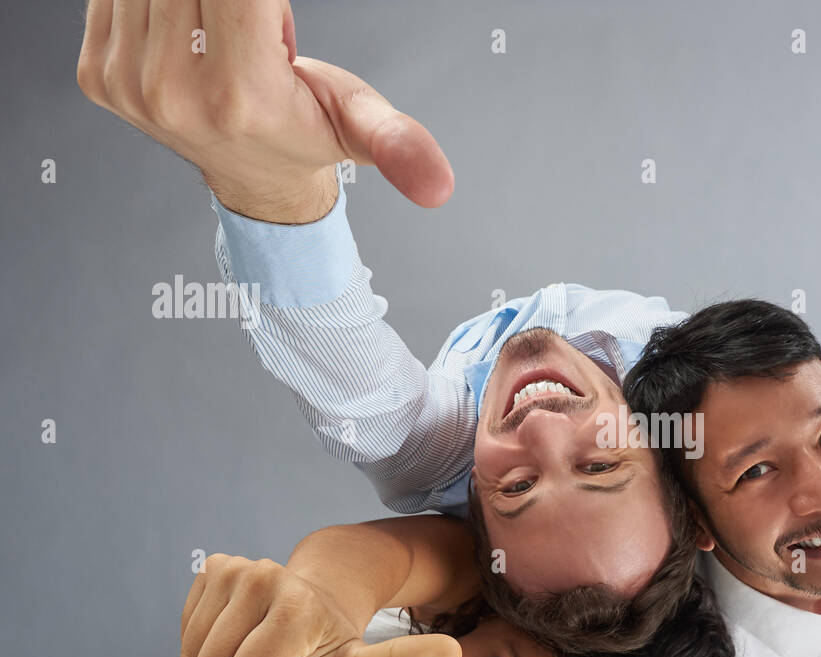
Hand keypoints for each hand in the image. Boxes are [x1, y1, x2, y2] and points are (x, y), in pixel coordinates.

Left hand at [76, 0, 452, 220]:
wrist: (251, 181)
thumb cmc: (306, 135)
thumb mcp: (363, 130)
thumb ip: (400, 145)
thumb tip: (439, 188)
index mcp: (239, 96)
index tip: (270, 15)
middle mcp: (170, 91)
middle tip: (253, 26)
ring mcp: (126, 83)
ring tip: (224, 27)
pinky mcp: (96, 74)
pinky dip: (157, 0)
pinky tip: (189, 29)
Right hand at [179, 554, 461, 656]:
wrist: (321, 589)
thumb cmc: (338, 639)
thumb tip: (457, 653)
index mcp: (298, 609)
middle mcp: (262, 580)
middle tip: (282, 654)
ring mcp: (233, 570)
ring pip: (194, 656)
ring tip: (264, 641)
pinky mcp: (211, 569)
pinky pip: (184, 634)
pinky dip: (206, 641)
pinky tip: (241, 627)